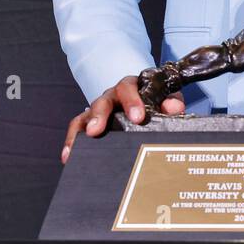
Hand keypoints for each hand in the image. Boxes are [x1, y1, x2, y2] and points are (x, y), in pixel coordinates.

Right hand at [61, 75, 184, 163]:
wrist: (140, 98)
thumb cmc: (152, 99)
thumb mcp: (164, 97)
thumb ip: (170, 101)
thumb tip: (174, 108)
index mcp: (130, 87)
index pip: (128, 88)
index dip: (132, 102)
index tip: (138, 118)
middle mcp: (111, 96)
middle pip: (102, 101)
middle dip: (99, 116)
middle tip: (96, 130)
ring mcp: (98, 109)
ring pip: (85, 115)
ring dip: (82, 130)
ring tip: (77, 147)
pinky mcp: (88, 121)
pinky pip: (76, 128)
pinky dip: (71, 141)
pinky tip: (68, 156)